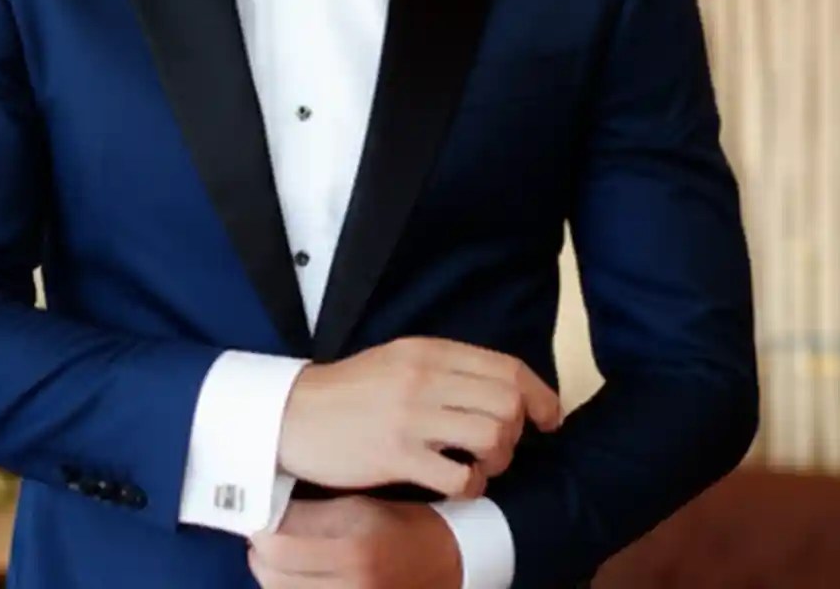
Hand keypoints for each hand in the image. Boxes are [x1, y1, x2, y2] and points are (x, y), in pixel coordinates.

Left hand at [249, 497, 462, 587]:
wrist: (447, 562)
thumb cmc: (401, 526)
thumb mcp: (362, 509)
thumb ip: (314, 513)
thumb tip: (266, 512)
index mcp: (355, 549)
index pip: (278, 545)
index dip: (260, 529)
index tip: (259, 517)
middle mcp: (353, 584)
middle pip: (272, 574)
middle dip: (261, 552)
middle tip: (264, 536)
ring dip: (271, 574)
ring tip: (276, 556)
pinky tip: (296, 576)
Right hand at [278, 337, 562, 497]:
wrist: (292, 415)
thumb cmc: (349, 393)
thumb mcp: (398, 361)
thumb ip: (446, 368)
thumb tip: (502, 390)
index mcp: (428, 351)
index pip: (508, 368)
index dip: (540, 397)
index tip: (548, 419)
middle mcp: (424, 378)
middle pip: (507, 404)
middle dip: (516, 433)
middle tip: (499, 448)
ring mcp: (410, 417)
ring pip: (492, 437)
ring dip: (497, 460)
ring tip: (479, 467)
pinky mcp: (394, 455)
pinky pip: (459, 477)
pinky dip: (470, 487)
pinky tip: (457, 485)